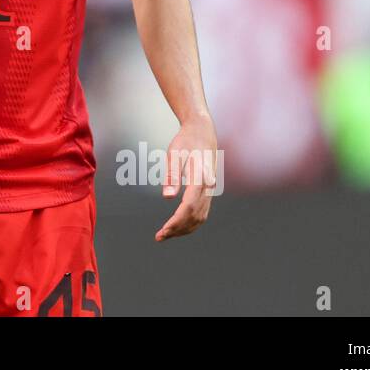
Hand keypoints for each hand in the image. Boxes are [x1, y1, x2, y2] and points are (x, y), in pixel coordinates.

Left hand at [155, 114, 218, 241]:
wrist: (202, 132)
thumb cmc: (185, 142)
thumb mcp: (174, 154)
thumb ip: (172, 176)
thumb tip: (167, 197)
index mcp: (200, 177)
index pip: (189, 206)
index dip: (176, 221)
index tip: (163, 230)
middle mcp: (209, 187)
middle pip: (195, 216)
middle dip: (178, 229)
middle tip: (159, 237)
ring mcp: (210, 190)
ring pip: (200, 217)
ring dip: (184, 229)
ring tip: (166, 234)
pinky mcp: (208, 192)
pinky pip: (202, 213)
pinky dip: (191, 223)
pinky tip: (177, 227)